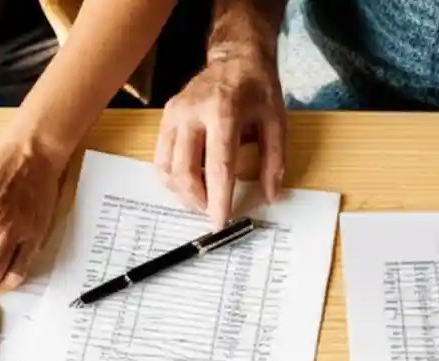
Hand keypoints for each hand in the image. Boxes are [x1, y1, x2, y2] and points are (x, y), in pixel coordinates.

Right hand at [156, 46, 284, 227]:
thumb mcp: (276, 123)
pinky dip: (173, 179)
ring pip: (168, 169)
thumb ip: (274, 161)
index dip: (218, 198)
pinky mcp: (165, 118)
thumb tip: (271, 197)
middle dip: (198, 201)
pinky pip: (162, 159)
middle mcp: (192, 112)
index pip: (218, 166)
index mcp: (224, 112)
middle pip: (186, 171)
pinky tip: (190, 184)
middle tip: (213, 212)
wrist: (235, 59)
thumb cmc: (258, 90)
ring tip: (202, 201)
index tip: (220, 223)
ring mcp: (174, 114)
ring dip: (183, 193)